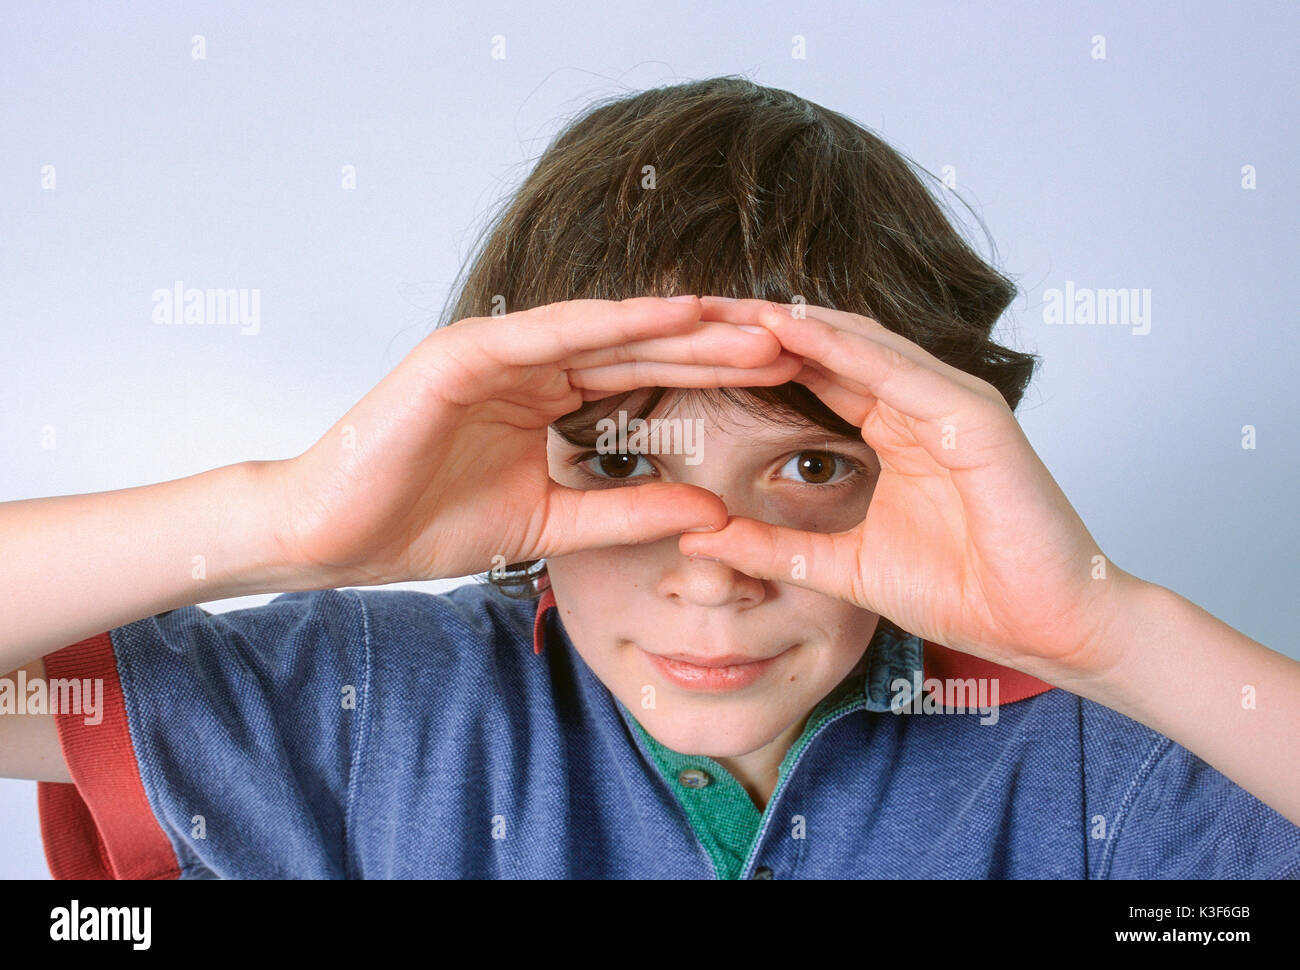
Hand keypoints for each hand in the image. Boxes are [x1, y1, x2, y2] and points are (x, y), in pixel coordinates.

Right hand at [268, 296, 801, 586]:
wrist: (335, 537)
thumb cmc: (425, 524)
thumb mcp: (552, 525)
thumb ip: (628, 514)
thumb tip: (712, 513)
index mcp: (546, 399)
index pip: (644, 380)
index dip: (711, 377)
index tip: (779, 382)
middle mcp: (530, 365)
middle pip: (641, 348)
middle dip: (714, 345)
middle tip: (789, 341)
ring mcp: (497, 351)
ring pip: (607, 332)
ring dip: (681, 326)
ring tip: (751, 322)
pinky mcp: (463, 351)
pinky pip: (550, 334)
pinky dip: (610, 322)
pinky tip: (671, 315)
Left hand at [679, 298, 1136, 679]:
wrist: (1043, 625)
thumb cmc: (963, 590)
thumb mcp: (842, 566)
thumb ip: (775, 549)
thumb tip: (700, 537)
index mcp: (895, 426)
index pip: (814, 372)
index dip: (753, 356)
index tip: (687, 346)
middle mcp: (920, 401)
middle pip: (829, 344)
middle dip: (760, 325)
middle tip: (690, 307)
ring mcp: (951, 401)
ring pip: (859, 344)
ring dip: (791, 322)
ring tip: (727, 305)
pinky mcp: (974, 415)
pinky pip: (898, 373)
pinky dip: (844, 348)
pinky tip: (791, 329)